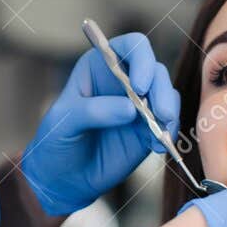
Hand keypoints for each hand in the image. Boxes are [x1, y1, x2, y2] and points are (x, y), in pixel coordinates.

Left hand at [20, 33, 178, 217]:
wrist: (62, 179)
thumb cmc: (56, 142)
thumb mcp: (64, 122)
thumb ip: (93, 111)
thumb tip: (131, 109)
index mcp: (101, 66)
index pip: (132, 47)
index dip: (142, 59)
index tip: (139, 86)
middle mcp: (124, 81)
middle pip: (156, 71)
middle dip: (161, 91)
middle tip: (161, 114)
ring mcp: (139, 105)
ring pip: (167, 96)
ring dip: (170, 113)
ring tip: (161, 134)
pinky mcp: (149, 130)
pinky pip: (169, 124)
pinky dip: (170, 133)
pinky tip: (158, 147)